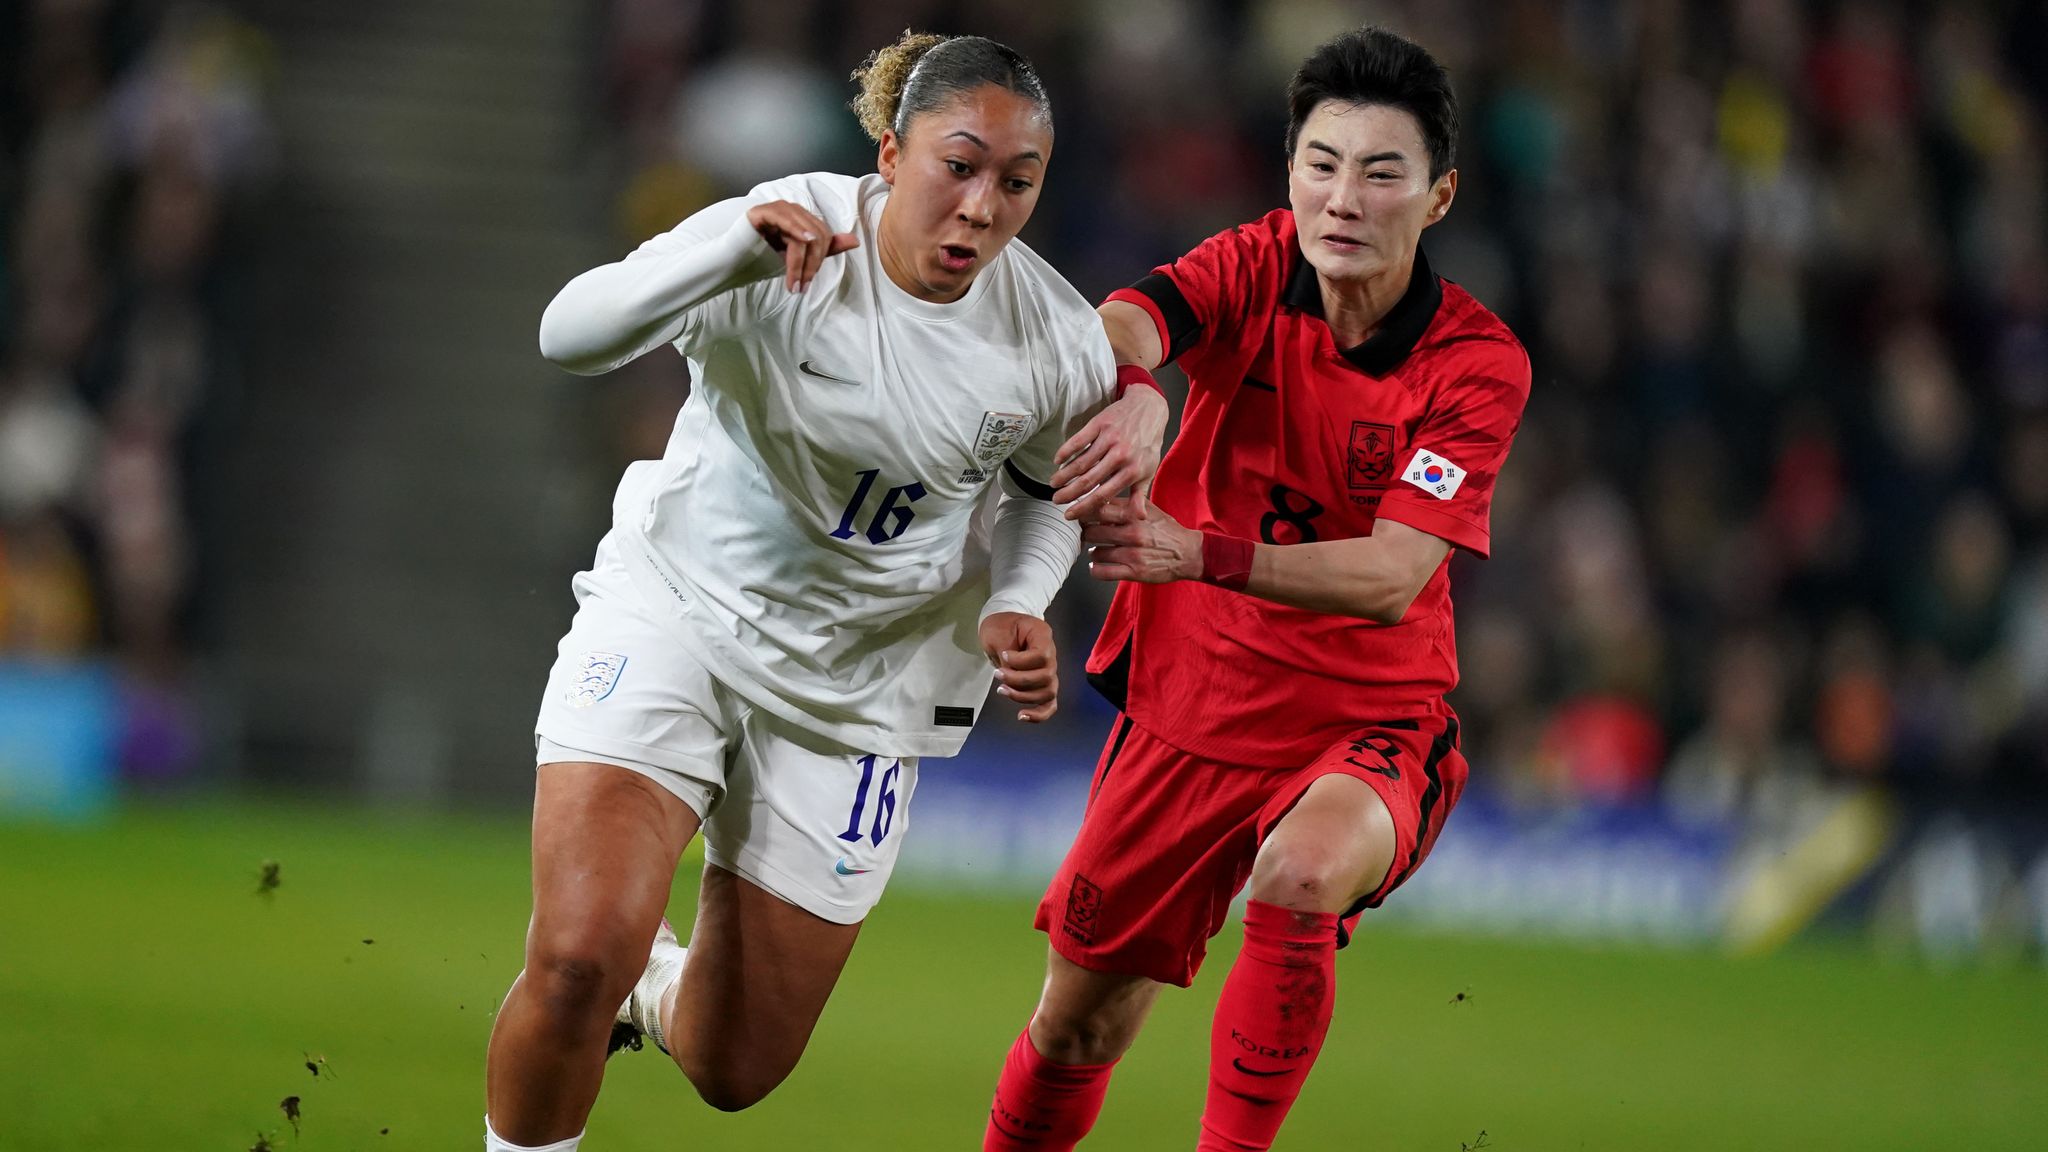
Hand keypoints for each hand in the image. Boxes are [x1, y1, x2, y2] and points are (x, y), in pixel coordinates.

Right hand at [746, 201, 858, 292]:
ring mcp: (777, 209)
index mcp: (803, 219)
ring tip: (794, 282)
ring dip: (799, 261)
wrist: (734, 261)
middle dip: (810, 264)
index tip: (807, 283)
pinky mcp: (762, 212)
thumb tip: (854, 241)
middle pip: (816, 234)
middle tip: (801, 286)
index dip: (819, 260)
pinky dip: (796, 229)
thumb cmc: (765, 257)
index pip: (823, 236)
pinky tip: (804, 241)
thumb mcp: (800, 256)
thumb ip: (826, 248)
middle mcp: (792, 211)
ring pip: (802, 231)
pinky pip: (784, 217)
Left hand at [978, 612, 1058, 722]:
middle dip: (1018, 680)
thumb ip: (1006, 655)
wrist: (1002, 627)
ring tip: (1002, 690)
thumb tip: (1009, 677)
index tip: (1003, 656)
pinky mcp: (1042, 685)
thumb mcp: (999, 633)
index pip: (1042, 656)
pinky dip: (1038, 714)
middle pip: (1046, 676)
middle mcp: (1051, 654)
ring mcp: (1049, 671)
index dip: (1021, 661)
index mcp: (1043, 636)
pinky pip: (1049, 704)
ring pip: (1047, 692)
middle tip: (997, 675)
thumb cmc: (1001, 627)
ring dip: (1023, 696)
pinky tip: (1022, 716)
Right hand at [1050, 384, 1166, 521]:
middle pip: (1088, 480)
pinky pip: (1078, 440)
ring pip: (1081, 462)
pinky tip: (1056, 460)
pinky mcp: (1100, 424)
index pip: (1102, 495)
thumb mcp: (1148, 469)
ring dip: (1064, 475)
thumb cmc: (1148, 442)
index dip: (1083, 507)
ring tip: (1053, 483)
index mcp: (1132, 471)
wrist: (1150, 408)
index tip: (1069, 515)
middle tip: (1056, 500)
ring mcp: (1109, 439)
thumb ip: (1140, 494)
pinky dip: (1065, 451)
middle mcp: (1120, 456)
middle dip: (1069, 493)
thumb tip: (1138, 518)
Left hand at [1081, 498, 1203, 583]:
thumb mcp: (1150, 510)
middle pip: (1092, 531)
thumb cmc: (1168, 530)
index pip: (1099, 509)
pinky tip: (1097, 566)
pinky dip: (1095, 569)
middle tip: (1087, 534)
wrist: (1189, 553)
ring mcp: (1133, 554)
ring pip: (1096, 552)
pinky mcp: (1134, 572)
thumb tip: (1101, 500)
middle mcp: (1133, 533)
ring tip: (1097, 550)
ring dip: (1093, 552)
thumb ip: (1127, 504)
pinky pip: (1102, 572)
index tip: (1081, 515)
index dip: (1085, 512)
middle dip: (1086, 533)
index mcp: (1135, 515)